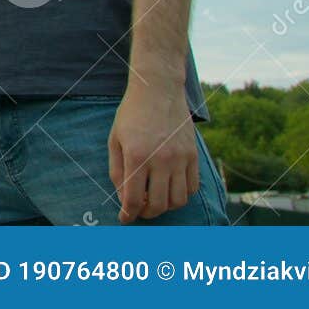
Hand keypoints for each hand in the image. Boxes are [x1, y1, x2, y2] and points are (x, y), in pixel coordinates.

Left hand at [107, 84, 198, 222]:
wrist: (158, 90)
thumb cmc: (131, 115)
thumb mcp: (115, 141)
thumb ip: (117, 172)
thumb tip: (123, 198)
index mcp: (137, 156)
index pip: (134, 199)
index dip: (128, 214)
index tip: (125, 219)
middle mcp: (161, 160)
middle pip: (158, 205)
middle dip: (146, 213)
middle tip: (139, 210)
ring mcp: (180, 158)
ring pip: (178, 200)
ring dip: (165, 207)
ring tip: (154, 200)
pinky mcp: (193, 155)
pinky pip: (192, 187)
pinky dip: (181, 195)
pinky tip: (170, 189)